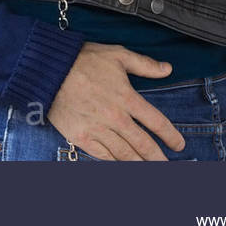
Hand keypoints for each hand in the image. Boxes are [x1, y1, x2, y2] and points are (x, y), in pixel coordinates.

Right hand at [47, 42, 185, 159]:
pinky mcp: (81, 136)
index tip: (178, 145)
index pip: (157, 122)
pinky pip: (103, 155)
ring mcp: (97, 129)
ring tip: (150, 170)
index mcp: (127, 97)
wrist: (47, 69)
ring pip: (125, 154)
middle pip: (144, 145)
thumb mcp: (116, 55)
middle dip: (159, 158)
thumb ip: (144, 64)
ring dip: (140, 164)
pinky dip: (115, 162)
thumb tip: (168, 68)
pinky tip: (123, 165)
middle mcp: (115, 117)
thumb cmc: (82, 59)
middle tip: (168, 166)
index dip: (171, 136)